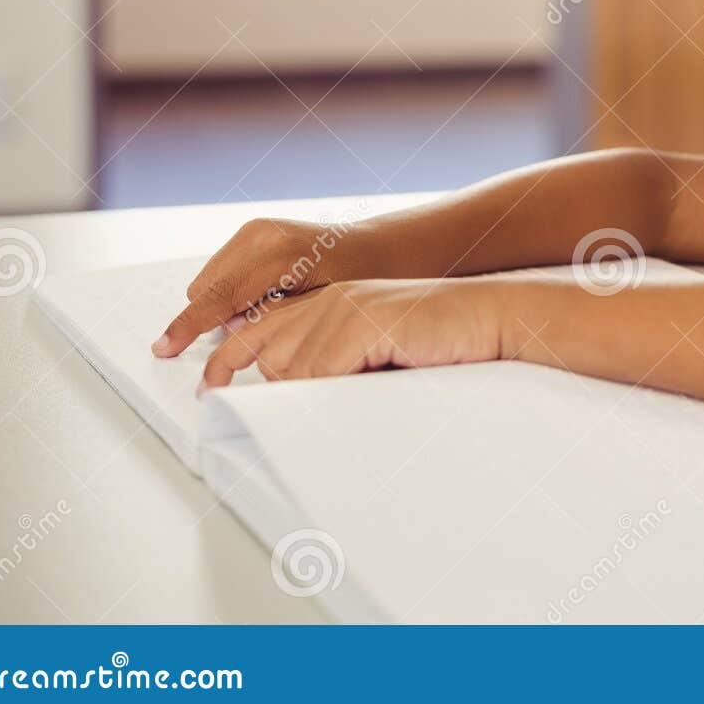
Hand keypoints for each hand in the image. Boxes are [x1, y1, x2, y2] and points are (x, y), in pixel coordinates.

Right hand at [153, 216, 380, 358]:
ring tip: (274, 305)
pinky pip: (222, 271)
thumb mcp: (318, 310)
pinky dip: (234, 289)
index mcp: (276, 253)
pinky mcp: (253, 232)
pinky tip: (270, 293)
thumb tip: (234, 331)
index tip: (164, 347)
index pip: (217, 297)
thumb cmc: (359, 282)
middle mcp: (260, 235)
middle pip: (205, 291)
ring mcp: (254, 230)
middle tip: (265, 322)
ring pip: (210, 282)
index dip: (188, 327)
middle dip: (221, 316)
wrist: (376, 251)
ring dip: (227, 303)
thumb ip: (270, 320)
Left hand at [187, 277, 504, 390]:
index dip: (229, 357)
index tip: (210, 388)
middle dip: (266, 385)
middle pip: (268, 351)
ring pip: (290, 367)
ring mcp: (346, 306)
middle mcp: (331, 297)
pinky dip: (326, 394)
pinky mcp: (362, 322)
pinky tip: (352, 393)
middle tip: (267, 405)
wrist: (493, 320)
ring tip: (335, 398)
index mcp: (333, 299)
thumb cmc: (444, 342)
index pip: (262, 325)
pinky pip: (319, 373)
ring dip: (307, 396)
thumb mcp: (379, 351)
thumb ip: (339, 360)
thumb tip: (295, 393)